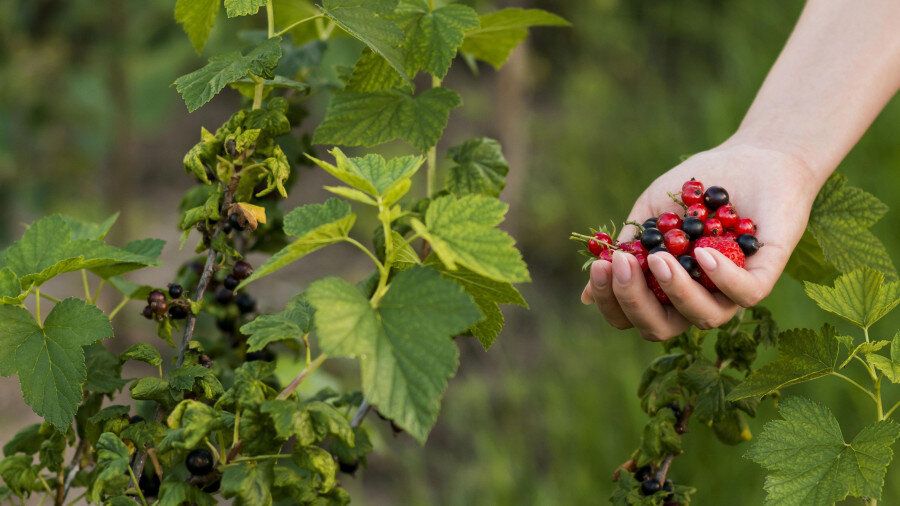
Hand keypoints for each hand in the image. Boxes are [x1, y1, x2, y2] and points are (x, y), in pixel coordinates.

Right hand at [581, 142, 822, 340]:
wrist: (749, 157)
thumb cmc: (693, 189)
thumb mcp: (649, 215)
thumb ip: (626, 251)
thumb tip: (586, 296)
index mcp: (665, 290)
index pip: (631, 316)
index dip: (611, 301)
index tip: (601, 266)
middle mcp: (696, 298)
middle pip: (660, 329)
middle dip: (634, 302)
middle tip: (623, 265)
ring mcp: (731, 291)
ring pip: (703, 317)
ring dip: (675, 290)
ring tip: (660, 257)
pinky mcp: (765, 275)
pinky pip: (745, 295)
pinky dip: (720, 278)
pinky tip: (702, 253)